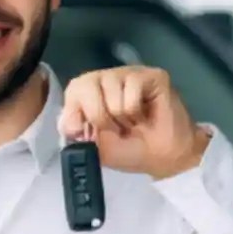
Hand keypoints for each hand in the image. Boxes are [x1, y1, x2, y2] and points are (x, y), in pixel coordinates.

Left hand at [59, 66, 209, 179]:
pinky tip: (145, 115)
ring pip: (110, 85)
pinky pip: (132, 86)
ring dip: (121, 115)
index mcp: (89, 95)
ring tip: (132, 123)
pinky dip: (135, 109)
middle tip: (115, 130)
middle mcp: (106, 80)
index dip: (74, 111)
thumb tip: (67, 124)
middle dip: (98, 115)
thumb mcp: (95, 148)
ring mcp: (129, 75)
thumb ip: (77, 134)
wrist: (165, 158)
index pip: (73, 89)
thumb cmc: (130, 151)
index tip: (82, 131)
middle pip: (86, 84)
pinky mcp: (151, 75)